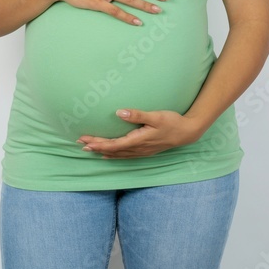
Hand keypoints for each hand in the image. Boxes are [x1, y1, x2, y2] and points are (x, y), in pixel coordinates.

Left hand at [75, 109, 203, 158]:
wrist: (187, 132)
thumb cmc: (172, 122)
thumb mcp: (156, 116)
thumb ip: (137, 115)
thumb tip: (119, 112)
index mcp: (138, 140)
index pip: (113, 144)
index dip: (98, 143)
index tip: (85, 140)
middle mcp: (138, 148)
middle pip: (113, 150)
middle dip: (96, 147)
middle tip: (81, 143)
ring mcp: (142, 151)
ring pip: (118, 154)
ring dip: (103, 151)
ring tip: (90, 150)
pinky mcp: (145, 150)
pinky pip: (125, 156)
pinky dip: (114, 155)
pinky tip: (109, 155)